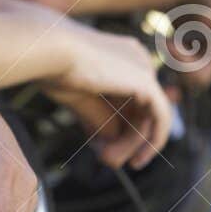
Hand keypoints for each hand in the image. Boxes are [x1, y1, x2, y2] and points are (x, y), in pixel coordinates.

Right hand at [46, 25, 171, 167]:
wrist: (49, 51)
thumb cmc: (53, 68)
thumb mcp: (80, 97)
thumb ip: (100, 115)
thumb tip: (114, 139)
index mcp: (121, 54)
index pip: (131, 96)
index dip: (120, 123)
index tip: (104, 144)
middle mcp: (137, 58)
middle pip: (143, 107)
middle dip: (128, 138)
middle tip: (108, 160)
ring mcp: (144, 67)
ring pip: (151, 116)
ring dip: (133, 145)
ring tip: (109, 160)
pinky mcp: (146, 82)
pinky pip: (160, 119)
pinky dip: (152, 142)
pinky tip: (138, 160)